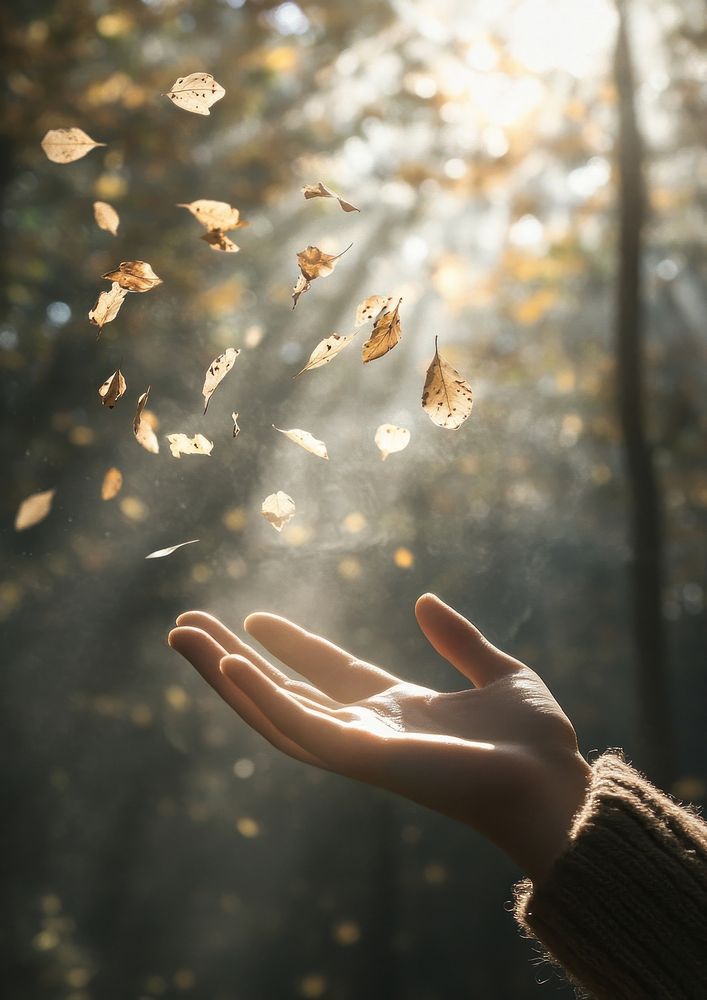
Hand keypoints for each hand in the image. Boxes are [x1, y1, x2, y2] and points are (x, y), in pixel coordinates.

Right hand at [168, 594, 589, 881]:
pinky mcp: (360, 757)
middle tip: (186, 626)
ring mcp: (356, 746)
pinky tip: (228, 666)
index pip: (325, 672)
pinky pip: (297, 727)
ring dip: (224, 676)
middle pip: (281, 690)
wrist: (554, 783)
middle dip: (232, 660)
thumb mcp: (497, 672)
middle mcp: (364, 730)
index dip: (288, 644)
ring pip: (271, 710)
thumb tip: (423, 599)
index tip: (254, 617)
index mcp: (393, 710)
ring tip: (181, 637)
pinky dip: (259, 698)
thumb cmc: (535, 741)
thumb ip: (460, 639)